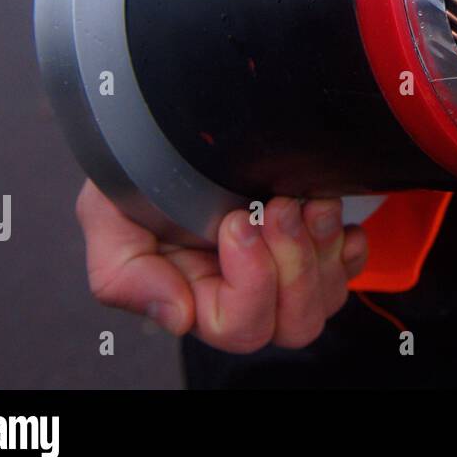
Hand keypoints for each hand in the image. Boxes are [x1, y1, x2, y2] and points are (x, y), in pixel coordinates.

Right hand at [75, 180, 366, 351]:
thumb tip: (177, 317)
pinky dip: (347, 246)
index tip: (237, 221)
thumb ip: (124, 274)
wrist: (170, 130)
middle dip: (294, 262)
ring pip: (326, 299)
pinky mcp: (314, 246)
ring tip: (311, 202)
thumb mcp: (107, 214)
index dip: (251, 283)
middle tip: (281, 205)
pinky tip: (328, 215)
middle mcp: (245, 293)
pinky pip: (349, 269)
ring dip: (323, 248)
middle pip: (292, 324)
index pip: (238, 327)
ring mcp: (284, 272)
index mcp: (197, 297)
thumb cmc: (135, 174)